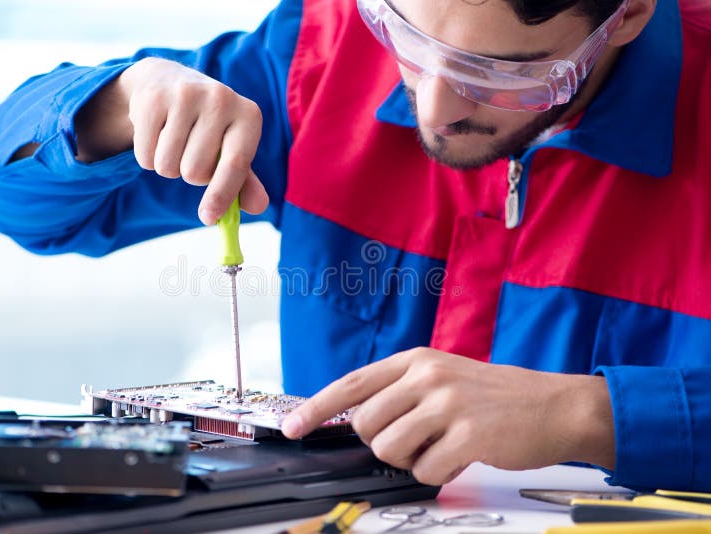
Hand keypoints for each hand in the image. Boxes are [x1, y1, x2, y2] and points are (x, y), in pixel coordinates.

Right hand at [75, 57, 267, 224]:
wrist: (169, 81)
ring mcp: (186, 95)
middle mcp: (221, 99)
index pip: (235, 165)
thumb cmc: (209, 127)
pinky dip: (147, 157)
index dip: (221, 196)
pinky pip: (145, 155)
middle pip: (195, 172)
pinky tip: (157, 134)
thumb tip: (259, 206)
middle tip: (191, 152)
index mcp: (248, 115)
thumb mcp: (232, 149)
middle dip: (189, 174)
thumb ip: (245, 181)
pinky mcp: (153, 98)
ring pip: (168, 166)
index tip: (208, 219)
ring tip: (174, 141)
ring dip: (167, 167)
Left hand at [282, 347, 614, 484]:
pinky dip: (439, 474)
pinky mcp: (470, 434)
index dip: (316, 407)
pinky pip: (426, 471)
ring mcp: (448, 403)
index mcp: (416, 361)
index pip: (352, 383)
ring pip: (389, 449)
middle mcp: (427, 376)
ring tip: (442, 445)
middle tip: (419, 438)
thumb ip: (402, 392)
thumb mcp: (444, 377)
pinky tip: (462, 456)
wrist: (556, 405)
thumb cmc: (495, 397)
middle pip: (366, 424)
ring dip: (412, 459)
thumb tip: (357, 420)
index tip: (291, 428)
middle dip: (383, 442)